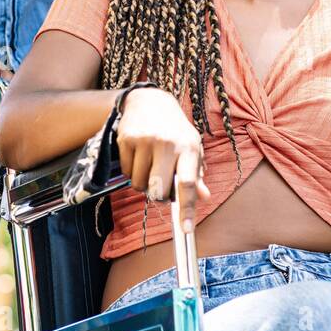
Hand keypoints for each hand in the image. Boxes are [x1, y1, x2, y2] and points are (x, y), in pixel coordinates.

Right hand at [114, 88, 211, 232]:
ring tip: (150, 165)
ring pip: (140, 185)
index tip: (185, 229)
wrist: (149, 101)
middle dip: (159, 195)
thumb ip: (197, 174)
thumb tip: (204, 197)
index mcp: (188, 147)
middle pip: (159, 190)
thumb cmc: (175, 130)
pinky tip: (139, 156)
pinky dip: (132, 172)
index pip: (188, 183)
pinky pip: (127, 173)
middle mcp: (167, 144)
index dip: (187, 208)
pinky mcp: (126, 140)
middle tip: (161, 185)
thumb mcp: (191, 147)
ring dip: (143, 184)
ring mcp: (145, 141)